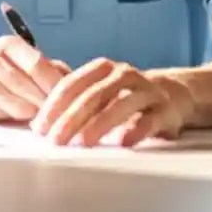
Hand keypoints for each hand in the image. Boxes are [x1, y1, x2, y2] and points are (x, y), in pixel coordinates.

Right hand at [0, 36, 70, 122]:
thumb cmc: (3, 69)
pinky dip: (19, 123)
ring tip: (50, 123)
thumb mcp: (24, 60)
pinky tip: (27, 124)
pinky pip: (4, 118)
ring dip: (37, 117)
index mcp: (7, 45)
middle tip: (66, 117)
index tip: (74, 98)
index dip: (56, 84)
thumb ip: (51, 68)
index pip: (37, 64)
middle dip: (50, 104)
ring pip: (19, 107)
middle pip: (29, 88)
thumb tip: (76, 83)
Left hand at [30, 58, 187, 147]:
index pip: (72, 85)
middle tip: (55, 141)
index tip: (39, 128)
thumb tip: (40, 127)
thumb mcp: (99, 93)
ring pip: (120, 105)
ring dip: (99, 125)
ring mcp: (146, 91)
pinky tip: (123, 142)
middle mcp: (123, 74)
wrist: (172, 95)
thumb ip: (73, 104)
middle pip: (92, 96)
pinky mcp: (165, 110)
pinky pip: (149, 120)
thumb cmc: (124, 97)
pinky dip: (136, 130)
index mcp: (102, 69)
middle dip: (71, 119)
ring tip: (83, 143)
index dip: (53, 107)